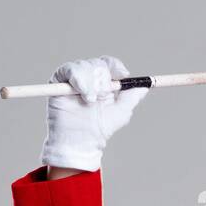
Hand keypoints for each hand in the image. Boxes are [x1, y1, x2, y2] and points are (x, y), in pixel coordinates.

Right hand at [40, 55, 147, 171]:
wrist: (81, 141)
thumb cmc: (100, 128)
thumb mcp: (122, 112)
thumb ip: (133, 96)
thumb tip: (146, 86)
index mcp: (103, 82)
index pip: (109, 64)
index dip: (115, 66)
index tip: (123, 74)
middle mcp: (88, 79)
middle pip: (97, 64)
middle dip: (103, 77)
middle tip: (104, 94)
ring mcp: (73, 80)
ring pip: (84, 66)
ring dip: (91, 82)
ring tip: (91, 100)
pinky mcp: (59, 82)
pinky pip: (68, 70)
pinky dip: (78, 79)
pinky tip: (84, 94)